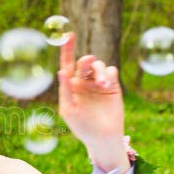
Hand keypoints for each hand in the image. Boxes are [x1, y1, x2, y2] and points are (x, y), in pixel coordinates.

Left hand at [57, 33, 125, 156]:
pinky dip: (109, 74)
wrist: (103, 138)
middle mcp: (84, 81)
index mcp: (71, 85)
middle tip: (89, 61)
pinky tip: (107, 83)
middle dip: (86, 61)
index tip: (68, 35)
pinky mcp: (113, 86)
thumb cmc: (82, 126)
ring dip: (100, 71)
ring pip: (99, 66)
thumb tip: (61, 72)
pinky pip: (111, 71)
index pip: (68, 64)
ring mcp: (98, 83)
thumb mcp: (69, 110)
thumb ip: (65, 91)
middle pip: (84, 63)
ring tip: (103, 84)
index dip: (67, 49)